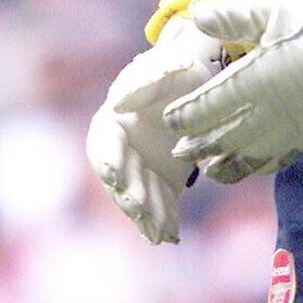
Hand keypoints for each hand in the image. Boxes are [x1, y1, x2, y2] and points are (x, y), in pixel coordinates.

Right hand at [85, 14, 224, 243]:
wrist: (201, 88)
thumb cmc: (178, 72)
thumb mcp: (167, 68)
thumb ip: (146, 80)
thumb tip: (117, 103)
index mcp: (112, 121)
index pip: (102, 144)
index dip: (106, 158)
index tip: (112, 172)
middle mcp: (123, 152)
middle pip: (119, 179)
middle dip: (128, 194)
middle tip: (139, 207)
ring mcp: (141, 171)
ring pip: (139, 198)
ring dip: (148, 214)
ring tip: (159, 231)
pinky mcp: (162, 184)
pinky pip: (160, 206)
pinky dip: (165, 220)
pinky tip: (172, 234)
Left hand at [163, 0, 302, 180]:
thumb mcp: (266, 7)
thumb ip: (229, 17)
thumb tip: (195, 14)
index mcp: (254, 79)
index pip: (210, 106)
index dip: (186, 116)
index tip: (170, 121)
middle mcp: (269, 109)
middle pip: (224, 136)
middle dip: (199, 145)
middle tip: (180, 152)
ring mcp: (291, 125)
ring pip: (250, 155)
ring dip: (226, 164)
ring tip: (209, 170)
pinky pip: (281, 158)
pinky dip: (260, 167)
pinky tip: (252, 168)